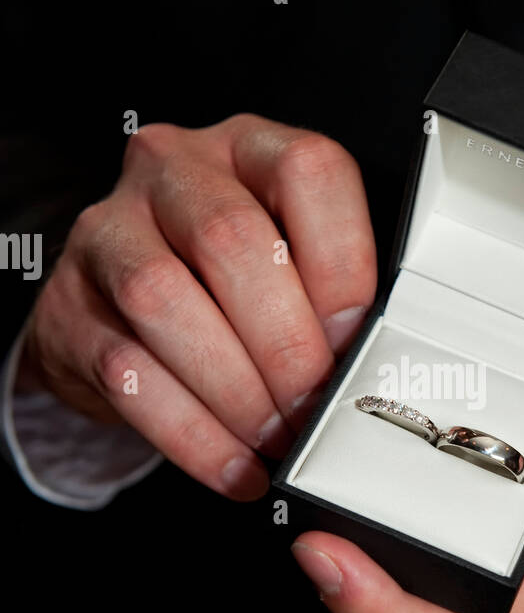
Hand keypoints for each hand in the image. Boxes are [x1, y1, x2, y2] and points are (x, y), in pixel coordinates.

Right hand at [19, 116, 375, 497]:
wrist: (119, 310)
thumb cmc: (221, 283)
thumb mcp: (286, 260)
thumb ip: (326, 294)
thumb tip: (366, 366)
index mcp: (250, 149)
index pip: (308, 173)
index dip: (341, 264)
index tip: (355, 341)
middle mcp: (175, 170)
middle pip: (232, 240)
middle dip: (284, 343)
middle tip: (313, 407)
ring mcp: (109, 231)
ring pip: (164, 300)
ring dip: (234, 390)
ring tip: (274, 439)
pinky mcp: (69, 306)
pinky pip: (127, 372)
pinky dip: (191, 433)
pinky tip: (232, 464)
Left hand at [291, 342, 523, 612]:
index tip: (331, 563)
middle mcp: (506, 559)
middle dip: (344, 585)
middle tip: (299, 523)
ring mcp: (481, 526)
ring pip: (393, 564)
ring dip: (343, 531)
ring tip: (303, 475)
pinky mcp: (464, 482)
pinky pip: (399, 503)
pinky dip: (358, 483)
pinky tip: (333, 446)